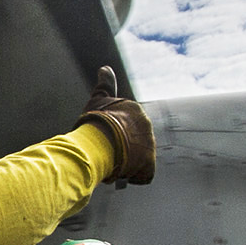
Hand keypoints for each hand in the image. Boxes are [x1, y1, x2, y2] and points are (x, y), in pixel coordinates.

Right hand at [78, 65, 155, 185]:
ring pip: (137, 157)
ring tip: (110, 164)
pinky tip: (119, 173)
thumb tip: (106, 68)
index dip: (112, 132)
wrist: (99, 142)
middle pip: (133, 140)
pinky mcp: (149, 164)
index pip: (126, 123)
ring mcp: (149, 146)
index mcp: (135, 110)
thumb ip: (105, 84)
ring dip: (126, 161)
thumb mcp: (98, 99)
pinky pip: (143, 174)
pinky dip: (132, 176)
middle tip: (105, 151)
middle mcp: (146, 126)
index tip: (102, 136)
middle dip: (121, 147)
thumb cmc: (95, 121)